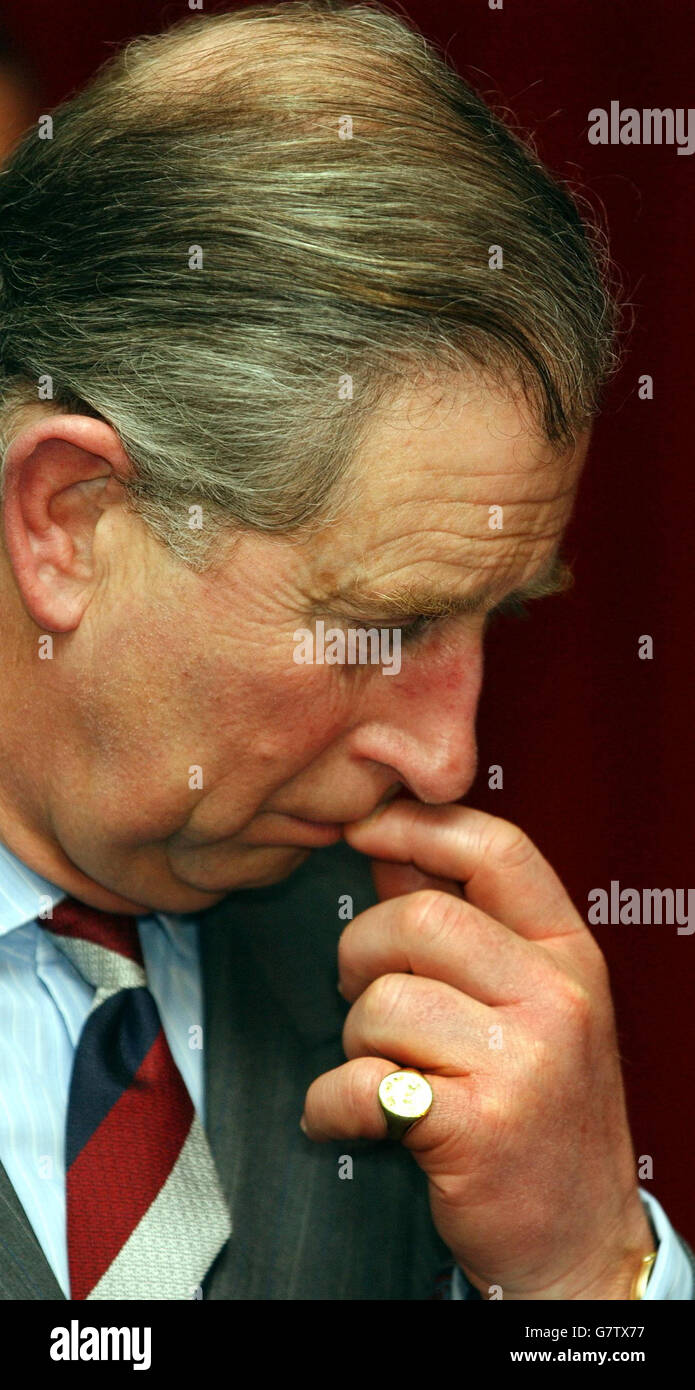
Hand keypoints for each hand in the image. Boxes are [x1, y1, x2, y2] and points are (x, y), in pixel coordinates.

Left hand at [300, 799, 653, 1299]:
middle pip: (417, 921)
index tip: (364, 828)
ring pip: (382, 1004)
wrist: (578, 1240)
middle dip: (361, 954)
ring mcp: (523, 1063)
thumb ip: (465, 927)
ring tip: (381, 1071)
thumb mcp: (530, 1006)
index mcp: (569, 957)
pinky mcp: (477, 1128)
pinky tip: (348, 1118)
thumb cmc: (543, 1116)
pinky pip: (362, 1084)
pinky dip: (331, 1104)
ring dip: (355, 1042)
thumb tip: (391, 851)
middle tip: (360, 993)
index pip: (496, 852)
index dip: (417, 826)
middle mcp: (557, 999)